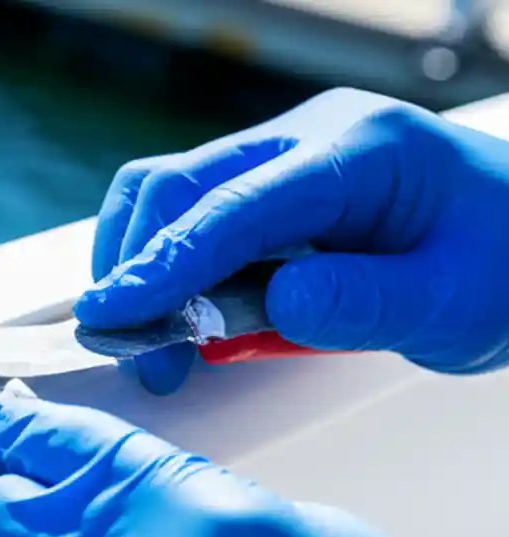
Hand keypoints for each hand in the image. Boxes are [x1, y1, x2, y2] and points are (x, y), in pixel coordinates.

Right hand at [77, 87, 508, 393]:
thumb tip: (275, 303)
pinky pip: (197, 212)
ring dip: (143, 261)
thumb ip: (366, 304)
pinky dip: (170, 262)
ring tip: (150, 337)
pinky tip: (179, 311)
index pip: (236, 206)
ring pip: (173, 192)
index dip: (167, 262)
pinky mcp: (273, 185)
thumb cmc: (504, 267)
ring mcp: (285, 156)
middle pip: (180, 184)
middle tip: (134, 349)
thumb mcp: (453, 304)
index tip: (115, 312)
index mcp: (359, 152)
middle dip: (139, 266)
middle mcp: (309, 138)